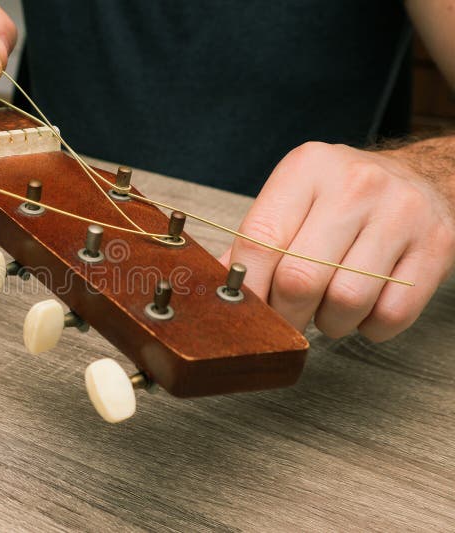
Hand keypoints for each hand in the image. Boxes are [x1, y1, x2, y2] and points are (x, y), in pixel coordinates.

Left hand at [219, 141, 454, 341]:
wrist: (424, 178)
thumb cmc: (345, 197)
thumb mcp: (293, 200)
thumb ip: (255, 241)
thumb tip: (215, 285)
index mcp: (306, 169)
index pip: (260, 241)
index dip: (248, 288)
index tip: (246, 309)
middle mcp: (354, 184)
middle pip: (300, 279)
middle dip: (287, 314)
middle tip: (290, 316)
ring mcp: (401, 212)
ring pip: (346, 302)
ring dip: (330, 322)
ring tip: (330, 307)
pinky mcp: (437, 244)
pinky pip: (391, 314)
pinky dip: (370, 327)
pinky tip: (366, 307)